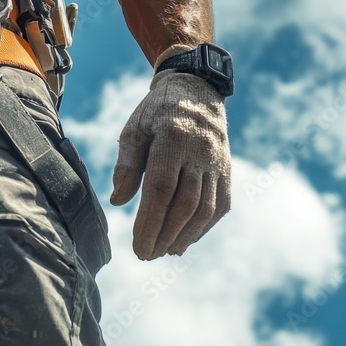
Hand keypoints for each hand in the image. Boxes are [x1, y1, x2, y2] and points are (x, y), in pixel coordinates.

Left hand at [111, 69, 230, 259]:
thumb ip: (126, 164)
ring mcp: (217, 163)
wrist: (197, 90)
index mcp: (173, 138)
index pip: (161, 189)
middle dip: (164, 235)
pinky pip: (220, 205)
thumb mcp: (134, 129)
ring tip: (164, 252)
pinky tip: (185, 239)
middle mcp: (200, 152)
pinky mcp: (227, 170)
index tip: (137, 247)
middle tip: (146, 255)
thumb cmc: (157, 112)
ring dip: (185, 236)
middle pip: (184, 204)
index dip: (149, 222)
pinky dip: (204, 227)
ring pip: (205, 209)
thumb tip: (118, 201)